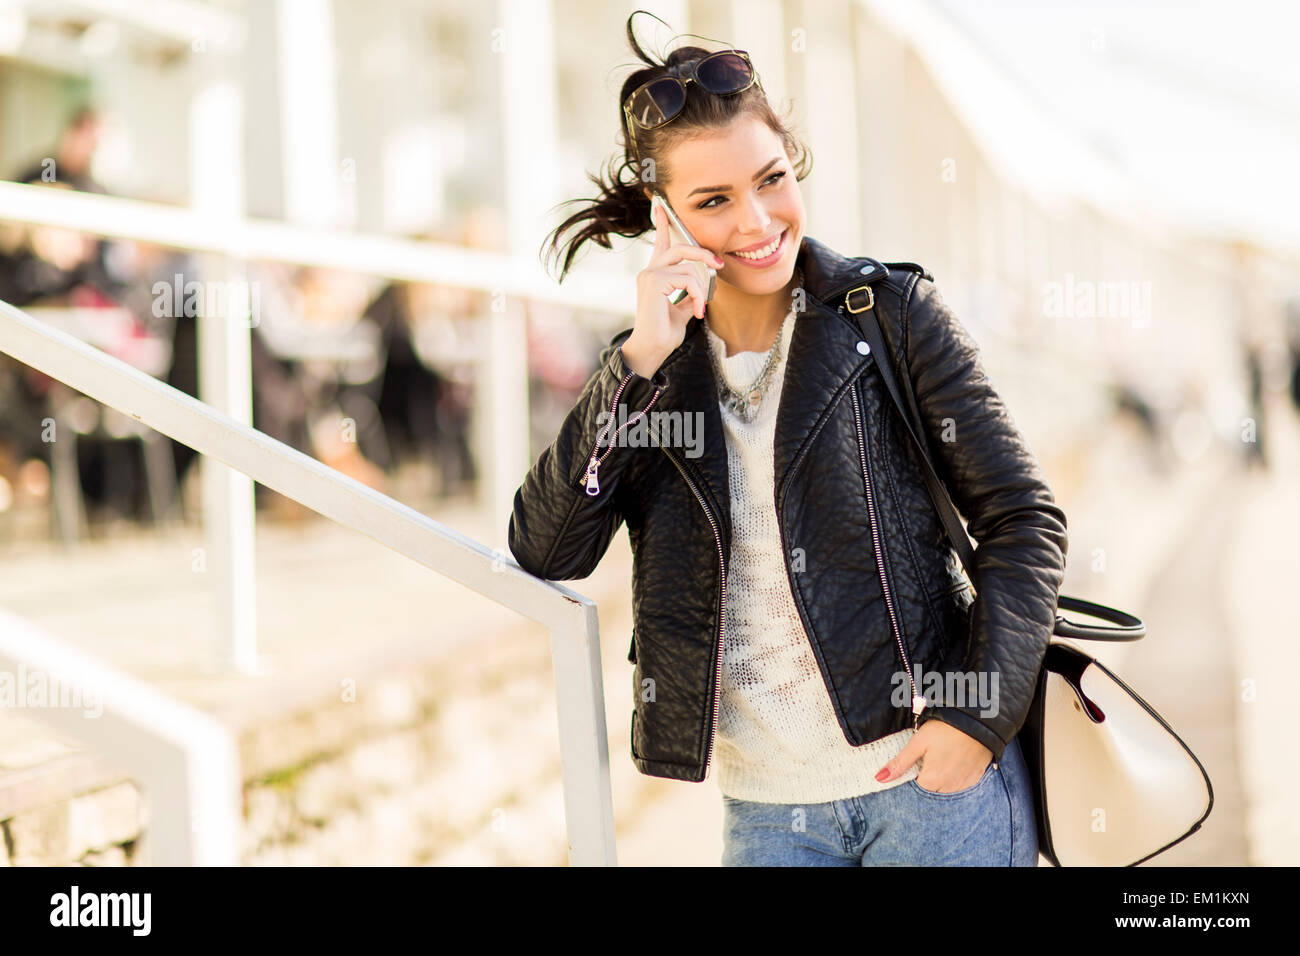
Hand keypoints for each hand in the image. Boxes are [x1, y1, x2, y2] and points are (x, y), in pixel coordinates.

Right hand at [622, 200, 724, 377]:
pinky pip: (688, 279)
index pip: (660, 243)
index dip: (662, 224)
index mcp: (655, 274)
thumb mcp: (682, 309)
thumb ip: (689, 293)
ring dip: (701, 287)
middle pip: (680, 247)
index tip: (661, 206)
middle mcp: (649, 271)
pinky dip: (698, 295)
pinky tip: (697, 310)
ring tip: (701, 306)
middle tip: (718, 265)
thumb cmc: (664, 333)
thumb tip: (702, 285)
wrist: (652, 350)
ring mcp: (649, 275)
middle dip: (703, 253)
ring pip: (688, 266)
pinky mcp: (654, 282)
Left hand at [875, 720, 992, 792]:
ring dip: (940, 781)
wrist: (979, 720)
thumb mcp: (918, 743)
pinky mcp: (975, 779)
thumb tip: (879, 779)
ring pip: (945, 790)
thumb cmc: (945, 728)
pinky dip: (954, 778)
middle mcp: (948, 788)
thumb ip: (900, 763)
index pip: (914, 789)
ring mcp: (963, 785)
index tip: (913, 764)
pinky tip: (954, 762)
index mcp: (932, 781)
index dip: (911, 776)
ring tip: (941, 759)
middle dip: (925, 779)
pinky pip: (960, 786)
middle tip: (928, 759)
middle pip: (930, 791)